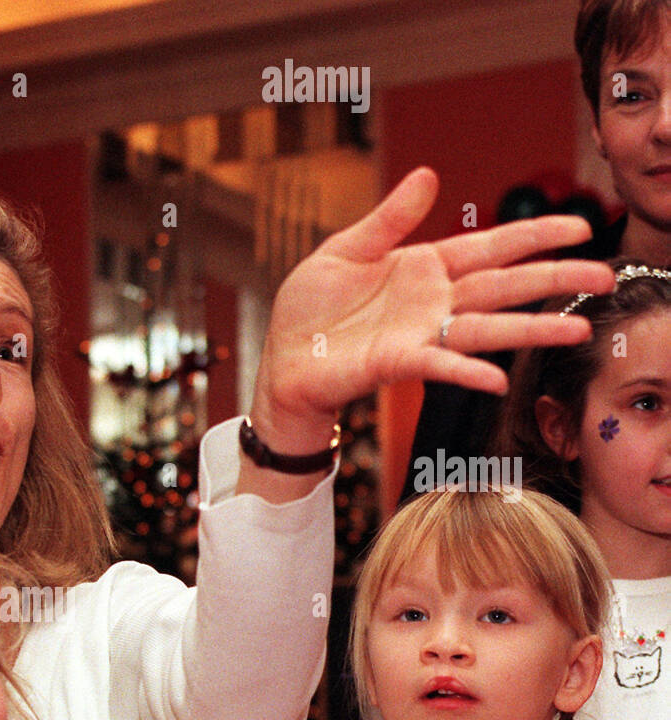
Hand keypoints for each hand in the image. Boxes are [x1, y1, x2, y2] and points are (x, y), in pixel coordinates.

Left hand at [252, 167, 616, 443]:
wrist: (282, 359)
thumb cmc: (309, 309)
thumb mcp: (344, 250)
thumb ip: (388, 219)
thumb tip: (428, 174)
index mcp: (423, 267)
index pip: (490, 246)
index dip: (534, 236)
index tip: (581, 225)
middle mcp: (432, 301)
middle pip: (503, 286)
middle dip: (554, 279)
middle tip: (604, 276)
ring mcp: (419, 334)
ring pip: (485, 327)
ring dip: (530, 329)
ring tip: (578, 329)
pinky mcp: (397, 363)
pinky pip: (439, 366)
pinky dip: (466, 372)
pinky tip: (496, 378)